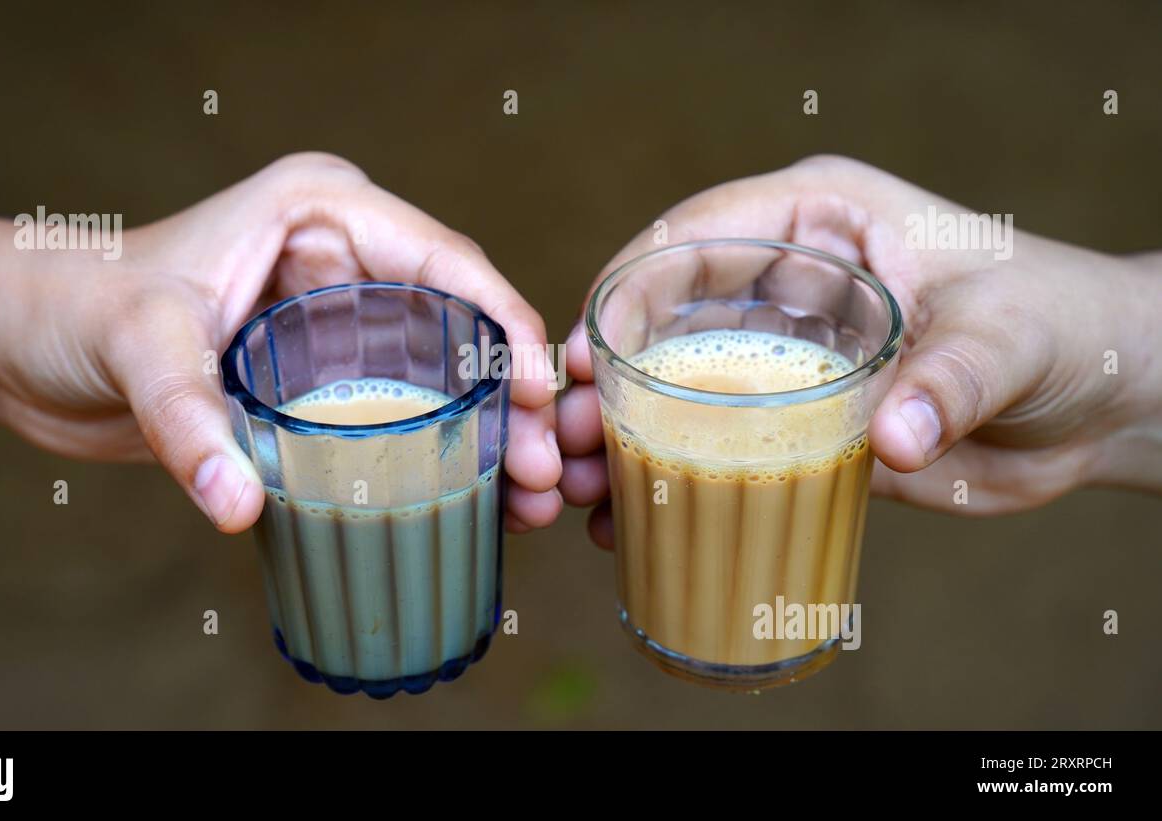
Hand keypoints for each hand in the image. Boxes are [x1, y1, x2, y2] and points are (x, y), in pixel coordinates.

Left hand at [0, 153, 562, 531]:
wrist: (22, 345)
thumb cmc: (71, 305)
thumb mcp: (138, 344)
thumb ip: (187, 419)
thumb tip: (241, 504)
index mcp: (322, 210)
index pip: (442, 261)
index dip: (504, 325)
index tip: (539, 394)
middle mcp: (341, 258)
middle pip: (459, 326)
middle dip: (513, 398)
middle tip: (546, 470)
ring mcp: (333, 321)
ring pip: (441, 375)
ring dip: (490, 436)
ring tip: (532, 502)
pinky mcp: (316, 376)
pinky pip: (398, 412)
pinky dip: (438, 454)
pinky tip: (476, 502)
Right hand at [557, 155, 1161, 546]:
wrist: (1097, 399)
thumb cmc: (1058, 325)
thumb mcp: (1008, 337)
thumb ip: (949, 381)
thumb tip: (889, 440)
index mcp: (819, 221)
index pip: (694, 237)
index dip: (629, 293)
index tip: (590, 362)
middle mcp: (784, 284)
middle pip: (663, 320)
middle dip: (605, 380)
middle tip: (570, 442)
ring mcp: (784, 357)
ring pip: (675, 388)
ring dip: (620, 438)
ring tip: (580, 492)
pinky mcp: (796, 422)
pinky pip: (715, 447)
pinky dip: (668, 482)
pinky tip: (628, 524)